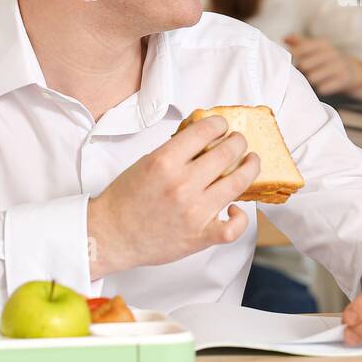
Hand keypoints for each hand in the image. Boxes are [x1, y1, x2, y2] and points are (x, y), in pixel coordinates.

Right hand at [87, 114, 261, 278]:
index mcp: (165, 162)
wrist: (110, 235)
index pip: (205, 131)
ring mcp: (194, 212)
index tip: (222, 126)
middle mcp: (182, 185)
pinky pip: (234, 227)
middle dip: (238, 141)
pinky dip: (241, 217)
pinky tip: (236, 207)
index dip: (219, 124)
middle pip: (227, 153)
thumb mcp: (145, 162)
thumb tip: (203, 138)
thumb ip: (175, 151)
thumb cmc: (125, 200)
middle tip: (238, 141)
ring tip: (251, 161)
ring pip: (239, 183)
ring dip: (250, 167)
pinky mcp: (200, 236)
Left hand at [283, 34, 361, 95]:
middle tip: (301, 76)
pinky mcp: (344, 79)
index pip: (299, 51)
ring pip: (312, 77)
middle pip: (303, 65)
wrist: (354, 72)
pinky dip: (320, 89)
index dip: (293, 59)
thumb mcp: (317, 48)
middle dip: (300, 72)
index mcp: (322, 44)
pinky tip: (321, 88)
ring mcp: (338, 66)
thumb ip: (300, 43)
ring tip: (311, 82)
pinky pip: (324, 88)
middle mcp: (331, 53)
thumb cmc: (329, 60)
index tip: (293, 64)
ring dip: (309, 82)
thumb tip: (284, 37)